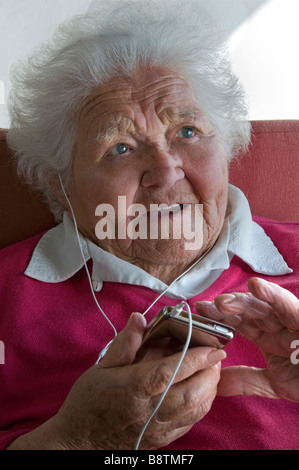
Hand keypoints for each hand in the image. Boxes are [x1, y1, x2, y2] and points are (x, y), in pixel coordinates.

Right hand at [8, 312, 224, 449]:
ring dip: (210, 389)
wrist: (78, 443)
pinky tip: (199, 392)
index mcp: (134, 388)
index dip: (197, 358)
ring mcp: (158, 428)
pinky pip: (190, 423)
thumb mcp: (102, 368)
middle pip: (193, 393)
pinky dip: (201, 405)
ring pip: (196, 410)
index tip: (214, 348)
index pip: (173, 370)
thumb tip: (139, 319)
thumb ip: (124, 344)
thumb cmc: (87, 402)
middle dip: (211, 373)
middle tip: (215, 357)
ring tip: (210, 371)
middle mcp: (150, 410)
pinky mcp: (161, 440)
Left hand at [195, 278, 298, 401]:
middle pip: (248, 311)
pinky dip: (273, 295)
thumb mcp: (276, 384)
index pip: (240, 323)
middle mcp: (279, 325)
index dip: (219, 318)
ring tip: (223, 301)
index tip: (198, 315)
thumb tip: (216, 382)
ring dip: (243, 301)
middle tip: (204, 307)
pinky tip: (255, 287)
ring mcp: (292, 320)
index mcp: (270, 338)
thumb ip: (246, 380)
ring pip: (265, 305)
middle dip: (226, 307)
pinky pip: (288, 305)